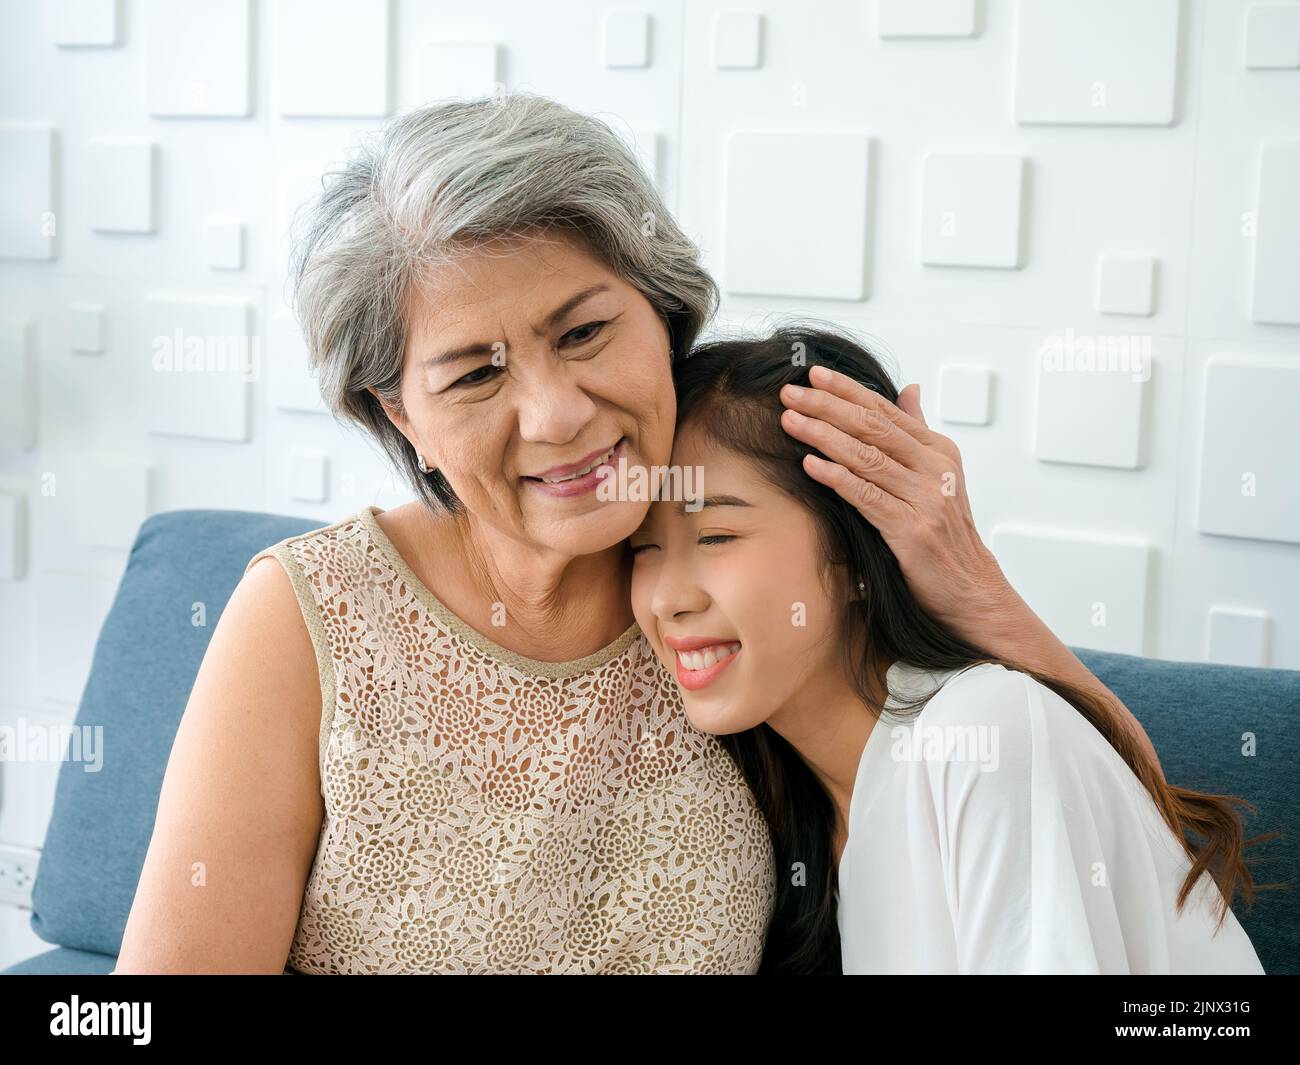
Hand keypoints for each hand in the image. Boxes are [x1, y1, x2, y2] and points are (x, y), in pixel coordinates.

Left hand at [779, 366, 1165, 777]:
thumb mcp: (938, 476)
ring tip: (791, 420)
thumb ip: (918, 432)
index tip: (814, 374)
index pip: (886, 411)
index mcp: (940, 452)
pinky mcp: (913, 531)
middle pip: (873, 428)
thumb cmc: (947, 535)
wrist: (972, 591)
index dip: (848, 390)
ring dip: (823, 436)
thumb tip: (909, 389)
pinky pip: (867, 497)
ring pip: (866, 457)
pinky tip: (811, 464)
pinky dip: (837, 477)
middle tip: (791, 391)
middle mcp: (937, 470)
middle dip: (828, 406)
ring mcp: (927, 500)